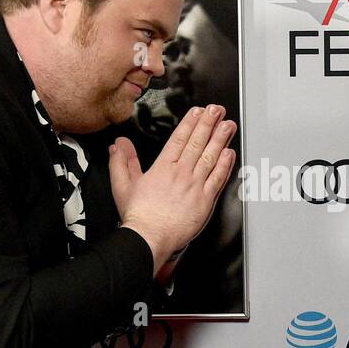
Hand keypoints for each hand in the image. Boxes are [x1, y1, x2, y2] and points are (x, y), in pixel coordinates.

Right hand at [109, 104, 235, 270]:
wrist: (149, 237)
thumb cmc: (139, 216)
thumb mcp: (122, 185)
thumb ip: (121, 162)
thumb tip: (118, 145)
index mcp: (163, 168)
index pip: (179, 139)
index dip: (190, 122)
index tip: (199, 111)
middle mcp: (180, 173)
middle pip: (197, 143)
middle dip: (209, 123)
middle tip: (218, 110)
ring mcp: (194, 186)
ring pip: (210, 157)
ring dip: (220, 139)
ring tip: (228, 125)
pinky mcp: (204, 200)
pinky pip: (217, 179)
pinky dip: (225, 165)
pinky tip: (230, 153)